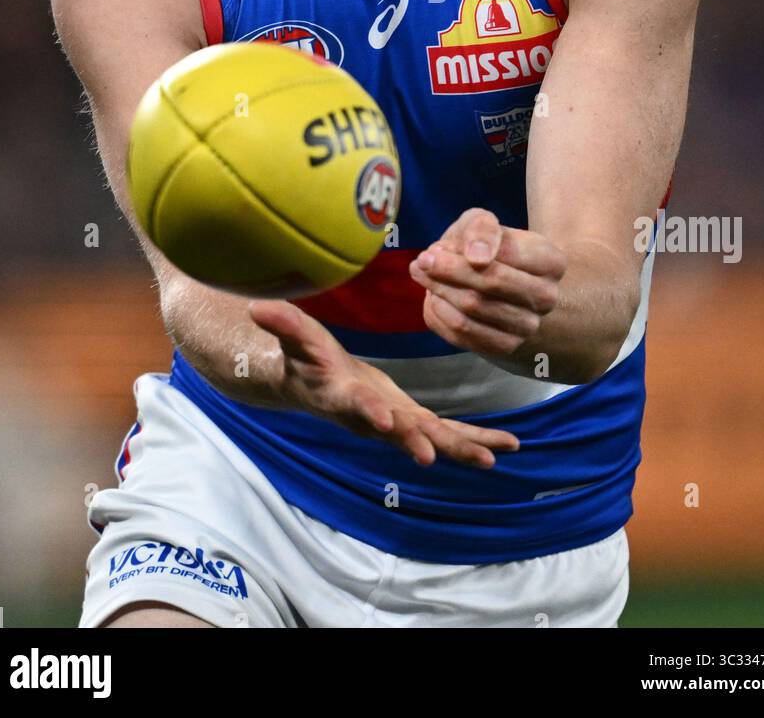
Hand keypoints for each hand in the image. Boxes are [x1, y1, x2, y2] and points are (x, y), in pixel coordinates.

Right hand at [247, 298, 519, 468]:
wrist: (314, 387)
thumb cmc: (304, 358)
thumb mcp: (295, 338)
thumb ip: (284, 325)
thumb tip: (258, 308)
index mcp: (344, 397)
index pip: (355, 405)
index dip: (369, 413)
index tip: (387, 423)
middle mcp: (373, 418)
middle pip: (398, 431)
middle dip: (419, 442)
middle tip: (437, 456)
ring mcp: (395, 423)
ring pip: (431, 438)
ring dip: (461, 447)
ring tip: (494, 456)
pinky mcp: (412, 421)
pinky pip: (447, 433)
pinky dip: (475, 439)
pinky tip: (505, 446)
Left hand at [408, 208, 565, 374]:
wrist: (497, 284)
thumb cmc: (488, 247)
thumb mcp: (483, 223)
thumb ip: (481, 229)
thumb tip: (477, 257)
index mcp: (552, 262)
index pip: (505, 254)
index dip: (463, 251)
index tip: (435, 248)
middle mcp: (547, 297)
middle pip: (490, 283)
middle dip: (448, 271)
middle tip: (421, 261)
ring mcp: (528, 326)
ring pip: (472, 309)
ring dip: (439, 290)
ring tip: (422, 274)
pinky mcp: (506, 347)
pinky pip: (462, 333)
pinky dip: (441, 313)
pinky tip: (434, 297)